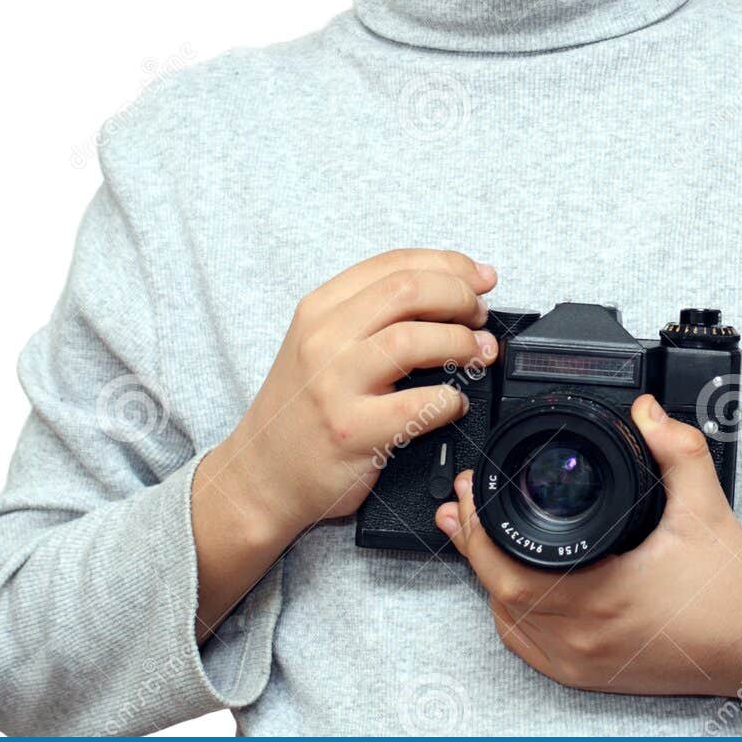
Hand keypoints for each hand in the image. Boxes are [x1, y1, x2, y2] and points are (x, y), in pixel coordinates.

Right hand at [193, 248, 496, 636]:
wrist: (261, 477)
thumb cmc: (302, 409)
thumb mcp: (321, 343)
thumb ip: (374, 315)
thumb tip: (455, 290)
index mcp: (319, 308)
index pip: (394, 264)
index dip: (449, 264)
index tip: (480, 278)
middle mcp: (322, 339)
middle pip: (408, 290)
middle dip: (460, 296)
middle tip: (481, 316)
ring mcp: (334, 385)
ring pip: (413, 339)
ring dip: (461, 342)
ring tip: (478, 354)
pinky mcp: (351, 431)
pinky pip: (419, 404)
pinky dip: (450, 400)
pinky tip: (453, 403)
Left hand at [435, 393, 741, 701]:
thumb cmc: (731, 585)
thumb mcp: (703, 503)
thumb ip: (674, 447)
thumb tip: (644, 410)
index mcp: (601, 596)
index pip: (509, 568)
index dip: (479, 529)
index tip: (471, 491)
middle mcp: (585, 637)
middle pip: (499, 595)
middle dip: (474, 546)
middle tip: (462, 506)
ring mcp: (586, 663)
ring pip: (510, 625)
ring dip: (488, 581)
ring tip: (478, 537)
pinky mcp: (593, 676)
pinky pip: (532, 650)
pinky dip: (513, 617)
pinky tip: (512, 590)